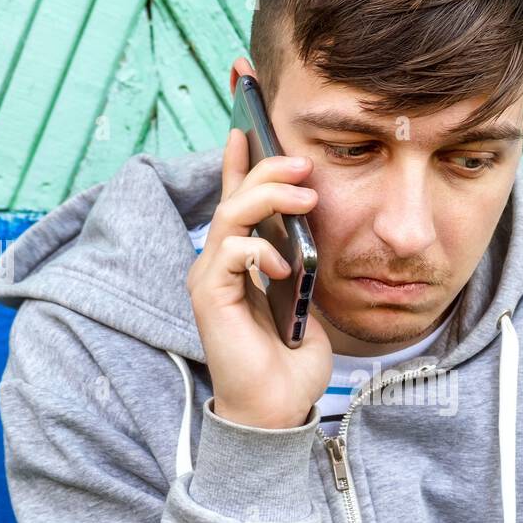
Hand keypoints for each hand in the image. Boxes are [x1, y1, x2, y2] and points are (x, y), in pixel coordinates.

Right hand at [187, 124, 331, 428]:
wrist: (278, 407)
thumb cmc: (291, 358)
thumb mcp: (307, 295)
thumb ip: (302, 257)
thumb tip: (313, 219)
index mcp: (241, 257)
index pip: (236, 194)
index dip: (241, 154)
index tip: (249, 115)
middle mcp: (218, 262)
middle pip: (233, 195)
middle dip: (266, 168)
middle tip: (303, 163)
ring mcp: (210, 278)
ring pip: (229, 215)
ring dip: (267, 198)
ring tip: (305, 196)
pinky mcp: (209, 298)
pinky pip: (228, 253)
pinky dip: (259, 251)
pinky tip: (284, 268)